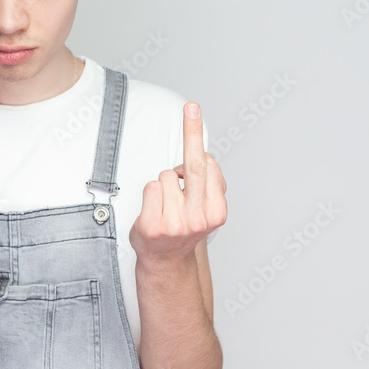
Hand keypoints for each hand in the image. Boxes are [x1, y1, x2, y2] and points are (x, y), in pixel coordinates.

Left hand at [129, 102, 227, 262]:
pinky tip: (155, 210)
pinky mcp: (153, 226)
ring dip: (164, 184)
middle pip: (195, 165)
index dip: (197, 148)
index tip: (192, 110)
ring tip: (166, 205)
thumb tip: (203, 154)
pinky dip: (151, 192)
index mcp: (217, 211)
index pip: (209, 165)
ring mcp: (176, 223)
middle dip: (193, 132)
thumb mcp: (205, 208)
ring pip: (166, 176)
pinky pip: (151, 187)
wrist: (165, 261)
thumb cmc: (184, 226)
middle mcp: (199, 218)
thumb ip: (208, 182)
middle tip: (191, 107)